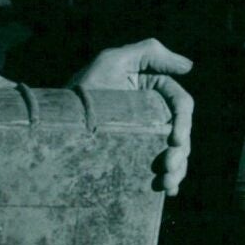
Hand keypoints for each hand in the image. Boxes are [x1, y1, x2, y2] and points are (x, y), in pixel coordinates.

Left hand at [71, 37, 193, 195]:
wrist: (55, 123)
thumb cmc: (81, 88)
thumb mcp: (111, 62)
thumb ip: (149, 53)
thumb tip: (189, 66)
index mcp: (154, 89)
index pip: (181, 104)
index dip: (184, 122)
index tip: (176, 140)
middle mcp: (154, 113)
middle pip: (182, 132)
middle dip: (181, 152)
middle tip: (168, 168)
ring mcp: (146, 136)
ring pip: (176, 153)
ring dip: (178, 171)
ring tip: (167, 185)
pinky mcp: (136, 155)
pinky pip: (159, 168)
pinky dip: (169, 180)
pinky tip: (167, 191)